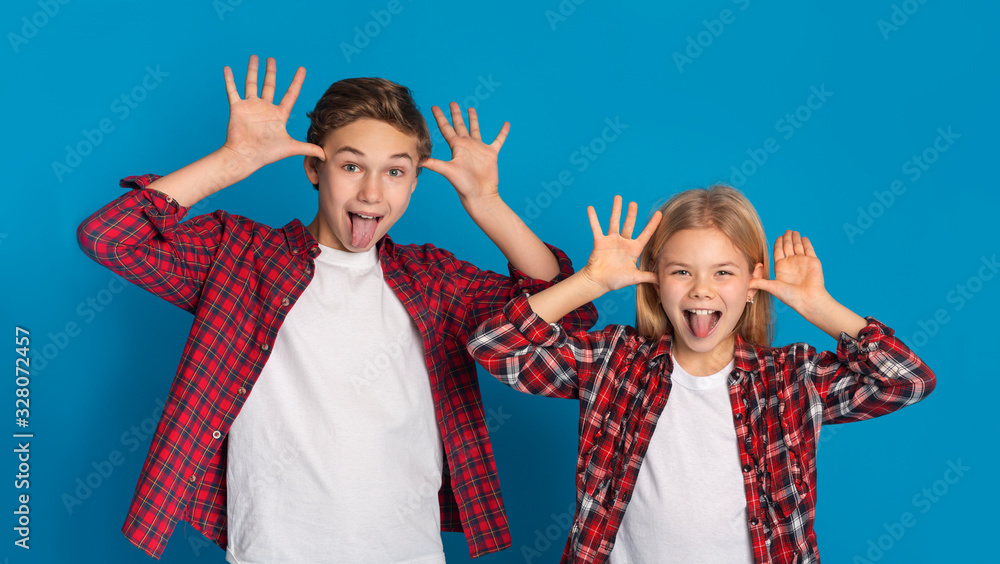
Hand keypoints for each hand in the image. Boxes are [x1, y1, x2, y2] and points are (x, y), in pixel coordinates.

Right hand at [221, 55, 324, 172]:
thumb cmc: (267, 154)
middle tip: (271, 59)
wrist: (245, 157)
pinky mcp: (237, 108)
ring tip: (254, 57)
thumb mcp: (291, 148)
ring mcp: (251, 107)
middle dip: (271, 72)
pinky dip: (229, 80)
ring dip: (252, 70)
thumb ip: (308, 148)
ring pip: (251, 84)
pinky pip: (232, 91)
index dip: (297, 81)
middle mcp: (265, 108)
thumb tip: (326, 155)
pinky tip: (228, 68)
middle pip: (269, 85)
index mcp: (279, 115)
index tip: (302, 68)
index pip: (291, 94)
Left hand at [422, 102, 509, 205]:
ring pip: (476, 129)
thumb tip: (418, 160)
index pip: (446, 128)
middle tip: (452, 102)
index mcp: (456, 147)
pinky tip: (506, 124)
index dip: (440, 117)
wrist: (480, 194)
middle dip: (456, 114)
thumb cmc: (463, 185)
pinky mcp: (491, 153)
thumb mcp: (448, 171)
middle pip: (460, 125)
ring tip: (471, 109)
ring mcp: (479, 149)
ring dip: (473, 119)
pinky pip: (498, 140)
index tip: (434, 107)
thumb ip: (435, 164)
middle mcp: (466, 146)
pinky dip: (503, 132)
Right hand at [581, 196, 661, 292]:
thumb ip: (648, 276)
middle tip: (634, 203)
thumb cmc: (616, 280)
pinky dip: (593, 218)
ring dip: (616, 210)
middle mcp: (623, 242)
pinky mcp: (600, 242)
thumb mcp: (635, 277)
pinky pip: (596, 228)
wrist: (599, 282)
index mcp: (633, 249)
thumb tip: (663, 280)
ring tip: (618, 197)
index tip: (659, 213)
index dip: (653, 224)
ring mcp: (611, 241)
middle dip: (631, 214)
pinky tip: (591, 208)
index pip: (646, 234)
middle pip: (629, 224)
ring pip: (614, 222)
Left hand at [750, 230, 830, 313]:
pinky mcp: (813, 261)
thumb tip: (744, 284)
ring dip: (796, 239)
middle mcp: (791, 263)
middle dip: (787, 239)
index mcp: (781, 267)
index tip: (778, 237)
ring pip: (798, 246)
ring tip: (793, 231)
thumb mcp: (772, 287)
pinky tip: (803, 237)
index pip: (778, 252)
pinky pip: (809, 249)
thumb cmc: (790, 296)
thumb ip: (759, 283)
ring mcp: (802, 262)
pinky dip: (806, 243)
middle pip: (788, 247)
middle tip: (787, 230)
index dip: (778, 244)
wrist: (808, 299)